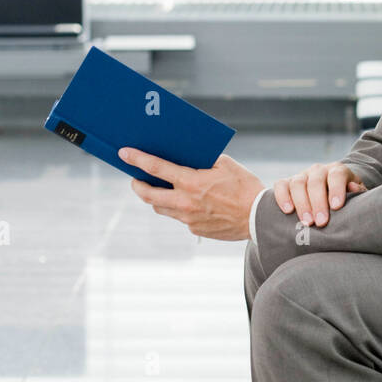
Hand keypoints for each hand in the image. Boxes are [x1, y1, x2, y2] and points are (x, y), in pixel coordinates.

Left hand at [119, 148, 264, 240]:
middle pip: (148, 195)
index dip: (137, 159)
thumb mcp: (225, 164)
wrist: (258, 217)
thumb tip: (185, 156)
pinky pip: (179, 216)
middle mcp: (185, 202)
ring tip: (157, 188)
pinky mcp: (195, 229)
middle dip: (137, 185)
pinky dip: (177, 207)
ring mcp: (188, 218)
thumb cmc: (244, 186)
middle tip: (135, 178)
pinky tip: (185, 200)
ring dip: (155, 197)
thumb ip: (202, 160)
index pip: (156, 168)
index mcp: (191, 182)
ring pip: (161, 207)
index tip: (123, 153)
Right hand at [273, 162, 365, 227]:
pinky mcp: (287, 183)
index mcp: (337, 170)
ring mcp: (302, 175)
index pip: (337, 175)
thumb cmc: (346, 198)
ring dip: (302, 203)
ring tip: (307, 222)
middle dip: (318, 202)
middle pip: (316, 181)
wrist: (330, 191)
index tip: (336, 207)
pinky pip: (281, 185)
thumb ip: (358, 192)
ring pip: (298, 183)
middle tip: (321, 222)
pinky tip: (288, 211)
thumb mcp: (356, 195)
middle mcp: (318, 170)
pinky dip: (282, 197)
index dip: (336, 190)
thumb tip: (353, 189)